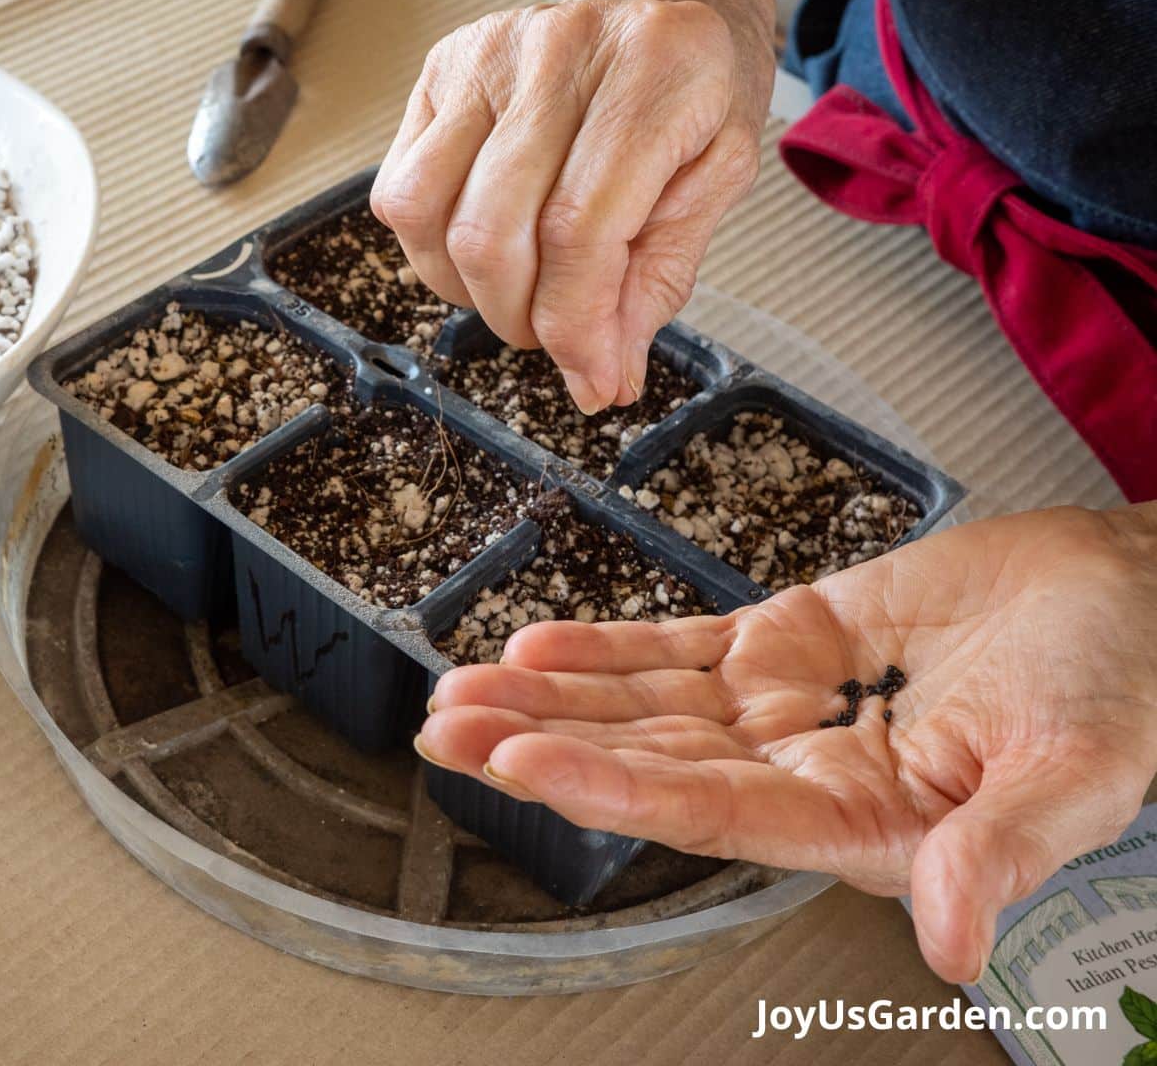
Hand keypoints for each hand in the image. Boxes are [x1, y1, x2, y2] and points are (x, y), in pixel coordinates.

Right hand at [370, 0, 773, 412]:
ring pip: (429, 218)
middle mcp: (559, 51)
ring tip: (518, 291)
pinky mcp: (438, 70)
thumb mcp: (718, 180)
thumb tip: (602, 377)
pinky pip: (399, 190)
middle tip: (553, 336)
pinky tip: (480, 245)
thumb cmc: (693, 92)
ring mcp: (485, 55)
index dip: (574, 325)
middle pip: (491, 232)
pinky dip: (433, 248)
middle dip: (519, 318)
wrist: (659, 1)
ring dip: (467, 290)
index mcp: (652, 73)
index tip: (589, 379)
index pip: (577, 229)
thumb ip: (658, 279)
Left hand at [417, 504, 1156, 982]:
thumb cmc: (1119, 689)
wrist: (1127, 595)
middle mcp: (802, 773)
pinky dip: (606, 648)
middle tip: (448, 733)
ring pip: (643, 707)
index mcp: (859, 823)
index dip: (609, 791)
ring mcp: (784, 707)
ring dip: (550, 700)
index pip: (707, 812)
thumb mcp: (1074, 776)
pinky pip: (677, 648)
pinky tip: (538, 646)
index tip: (521, 765)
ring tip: (461, 690)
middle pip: (647, 764)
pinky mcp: (785, 643)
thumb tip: (950, 942)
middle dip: (542, 748)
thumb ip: (998, 852)